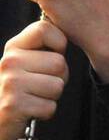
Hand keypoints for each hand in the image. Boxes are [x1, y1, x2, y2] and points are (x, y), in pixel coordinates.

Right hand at [0, 20, 69, 139]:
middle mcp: (8, 61)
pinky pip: (50, 107)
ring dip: (52, 96)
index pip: (44, 28)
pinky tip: (29, 110)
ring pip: (58, 86)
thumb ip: (43, 47)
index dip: (58, 44)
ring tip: (34, 97)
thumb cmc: (20, 90)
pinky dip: (45, 112)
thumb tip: (69, 26)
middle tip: (39, 85)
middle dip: (58, 78)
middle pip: (59, 63)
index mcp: (13, 47)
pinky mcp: (13, 105)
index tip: (50, 56)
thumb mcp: (26, 62)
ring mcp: (10, 83)